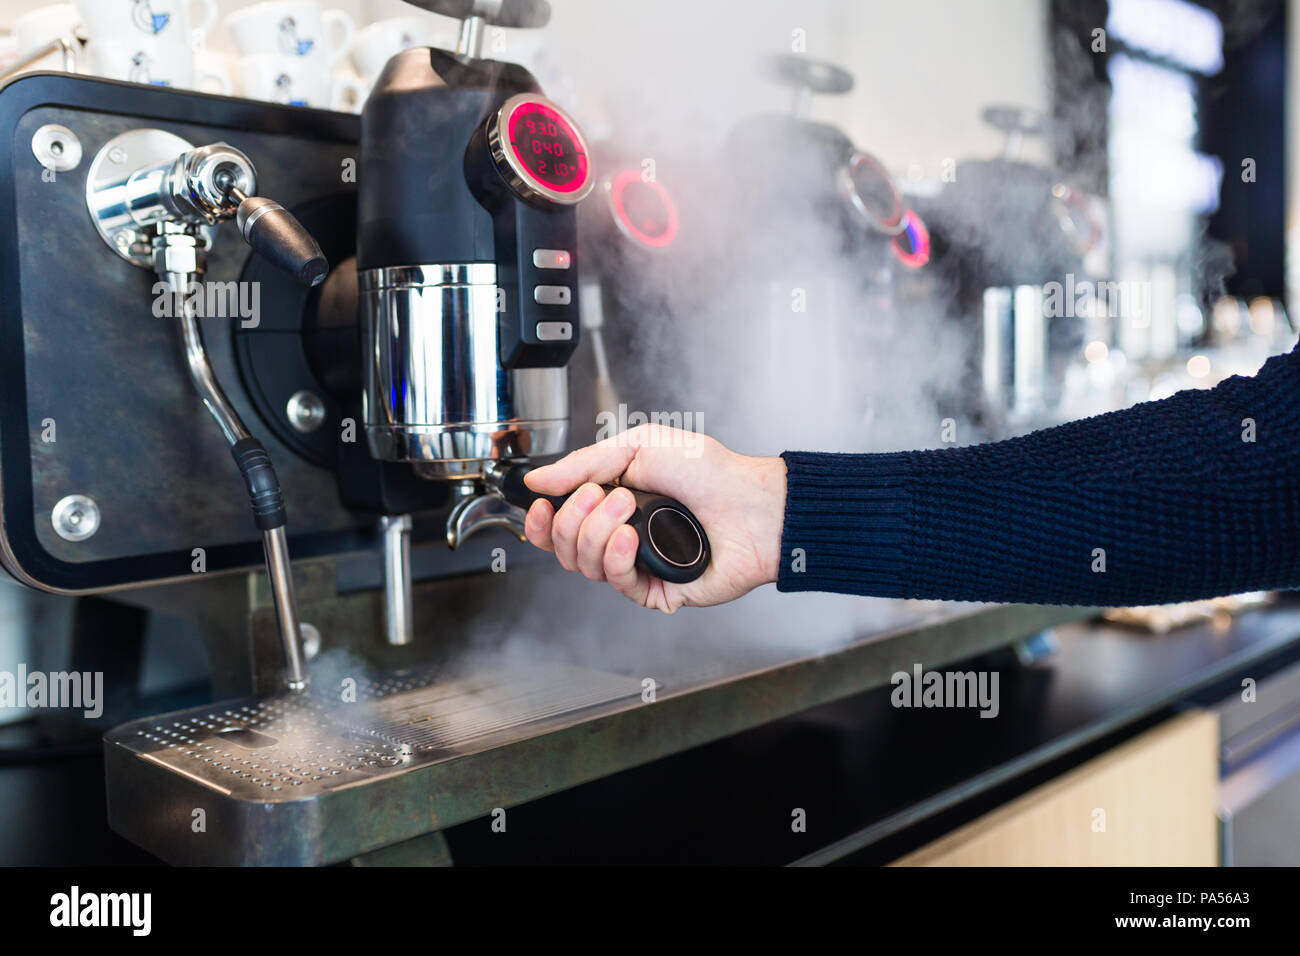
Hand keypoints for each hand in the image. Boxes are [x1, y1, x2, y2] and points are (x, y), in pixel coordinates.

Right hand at [522, 424, 786, 612]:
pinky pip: (617, 583)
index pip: (558, 524)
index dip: (540, 520)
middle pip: (564, 546)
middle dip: (575, 518)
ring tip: (630, 508)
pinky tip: (631, 537)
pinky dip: (616, 559)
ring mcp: (638, 563)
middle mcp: (620, 536)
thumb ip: (583, 463)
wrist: (751, 503)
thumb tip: (538, 480)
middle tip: (607, 495)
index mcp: (611, 502)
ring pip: (585, 565)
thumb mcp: (639, 446)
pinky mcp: (657, 589)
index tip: (539, 504)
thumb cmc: (708, 471)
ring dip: (598, 533)